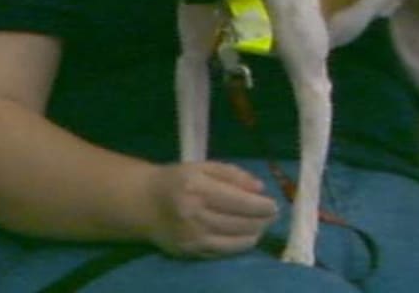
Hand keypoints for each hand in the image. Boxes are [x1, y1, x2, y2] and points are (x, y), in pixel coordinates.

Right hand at [141, 161, 278, 257]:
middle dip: (262, 220)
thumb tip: (260, 188)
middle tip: (273, 215)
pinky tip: (246, 236)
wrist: (143, 203)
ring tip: (262, 225)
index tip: (275, 205)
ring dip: (255, 234)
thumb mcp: (203, 167)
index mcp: (198, 189)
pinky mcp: (190, 252)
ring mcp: (191, 237)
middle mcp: (194, 215)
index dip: (262, 206)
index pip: (239, 202)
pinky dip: (239, 245)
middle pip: (240, 223)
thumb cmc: (177, 180)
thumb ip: (233, 174)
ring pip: (235, 241)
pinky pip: (223, 252)